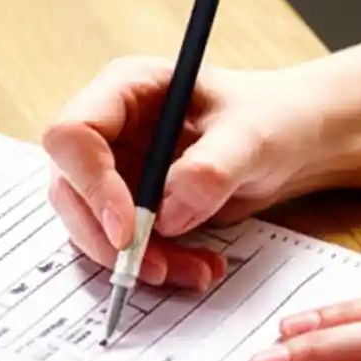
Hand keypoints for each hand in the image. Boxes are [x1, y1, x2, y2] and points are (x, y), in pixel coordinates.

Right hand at [42, 56, 343, 289]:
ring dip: (137, 259)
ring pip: (92, 224)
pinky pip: (121, 244)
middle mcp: (108, 128)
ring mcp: (113, 167)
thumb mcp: (254, 136)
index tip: (128, 230)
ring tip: (196, 271)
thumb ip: (213, 168)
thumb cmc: (272, 118)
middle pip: (70, 188)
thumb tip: (168, 214)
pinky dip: (156, 263)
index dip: (90, 184)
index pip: (72, 135)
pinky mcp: (126, 204)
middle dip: (108, 237)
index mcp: (124, 90)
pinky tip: (197, 267)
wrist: (290, 142)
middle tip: (154, 268)